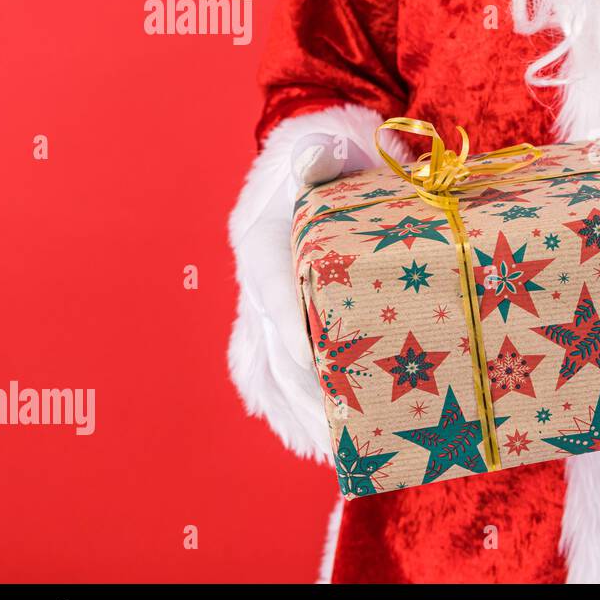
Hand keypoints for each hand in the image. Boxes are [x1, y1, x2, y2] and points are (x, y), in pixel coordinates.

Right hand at [227, 122, 374, 459]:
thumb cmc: (333, 150)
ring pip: (268, 368)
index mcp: (262, 235)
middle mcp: (256, 276)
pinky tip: (314, 443)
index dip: (291, 330)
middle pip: (269, 345)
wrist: (319, 150)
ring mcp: (263, 300)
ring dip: (296, 412)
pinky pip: (271, 369)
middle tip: (343, 431)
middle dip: (304, 391)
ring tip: (333, 454)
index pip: (271, 290)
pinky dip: (287, 407)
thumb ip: (321, 155)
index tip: (316, 367)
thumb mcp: (331, 145)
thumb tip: (318, 150)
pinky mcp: (279, 316)